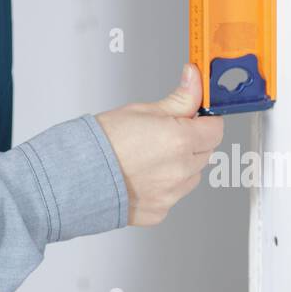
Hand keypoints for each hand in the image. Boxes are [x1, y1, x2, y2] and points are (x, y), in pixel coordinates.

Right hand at [94, 64, 223, 225]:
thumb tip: (194, 79)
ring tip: (149, 157)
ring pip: (191, 176)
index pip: (215, 129)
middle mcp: (181, 171)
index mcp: (180, 140)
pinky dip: (163, 186)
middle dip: (192, 142)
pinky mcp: (159, 212)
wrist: (75, 174)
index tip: (194, 117)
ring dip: (180, 166)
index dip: (204, 120)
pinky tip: (141, 176)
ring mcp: (171, 195)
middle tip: (163, 135)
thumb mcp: (143, 110)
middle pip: (205, 153)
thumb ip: (179, 98)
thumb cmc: (102, 141)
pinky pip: (173, 196)